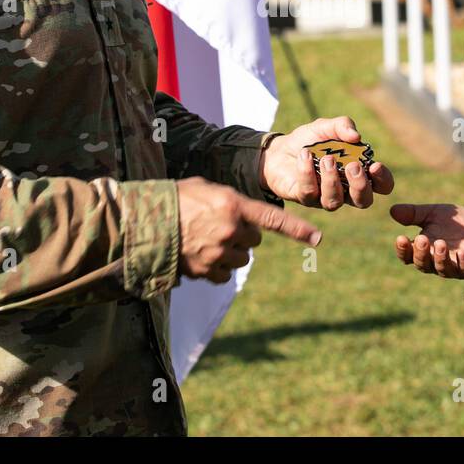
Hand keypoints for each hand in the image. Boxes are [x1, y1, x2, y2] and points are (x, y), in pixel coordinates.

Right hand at [177, 177, 320, 283]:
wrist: (145, 220)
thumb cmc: (176, 199)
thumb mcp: (206, 189)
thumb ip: (230, 201)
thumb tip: (243, 216)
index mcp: (233, 206)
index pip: (273, 219)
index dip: (298, 229)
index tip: (318, 238)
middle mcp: (230, 230)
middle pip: (254, 241)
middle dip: (243, 235)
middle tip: (221, 225)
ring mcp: (218, 253)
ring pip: (241, 259)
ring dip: (231, 252)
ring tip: (207, 239)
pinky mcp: (205, 270)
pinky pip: (224, 274)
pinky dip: (217, 267)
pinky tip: (201, 254)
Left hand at [259, 116, 394, 210]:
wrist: (279, 149)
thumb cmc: (310, 140)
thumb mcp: (327, 127)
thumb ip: (343, 126)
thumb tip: (356, 136)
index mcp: (359, 173)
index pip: (381, 185)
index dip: (383, 180)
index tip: (375, 166)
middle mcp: (345, 190)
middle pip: (363, 201)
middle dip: (360, 185)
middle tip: (352, 165)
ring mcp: (324, 197)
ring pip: (334, 202)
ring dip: (332, 180)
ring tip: (326, 158)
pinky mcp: (304, 198)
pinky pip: (309, 192)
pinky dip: (307, 173)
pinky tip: (304, 156)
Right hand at [391, 203, 463, 277]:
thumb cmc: (458, 223)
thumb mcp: (435, 213)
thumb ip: (415, 213)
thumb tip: (392, 210)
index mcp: (425, 250)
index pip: (408, 255)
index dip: (403, 250)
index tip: (400, 237)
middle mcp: (437, 262)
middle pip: (423, 264)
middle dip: (421, 253)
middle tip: (422, 238)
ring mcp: (455, 268)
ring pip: (442, 269)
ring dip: (440, 258)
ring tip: (440, 244)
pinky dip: (462, 263)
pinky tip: (461, 253)